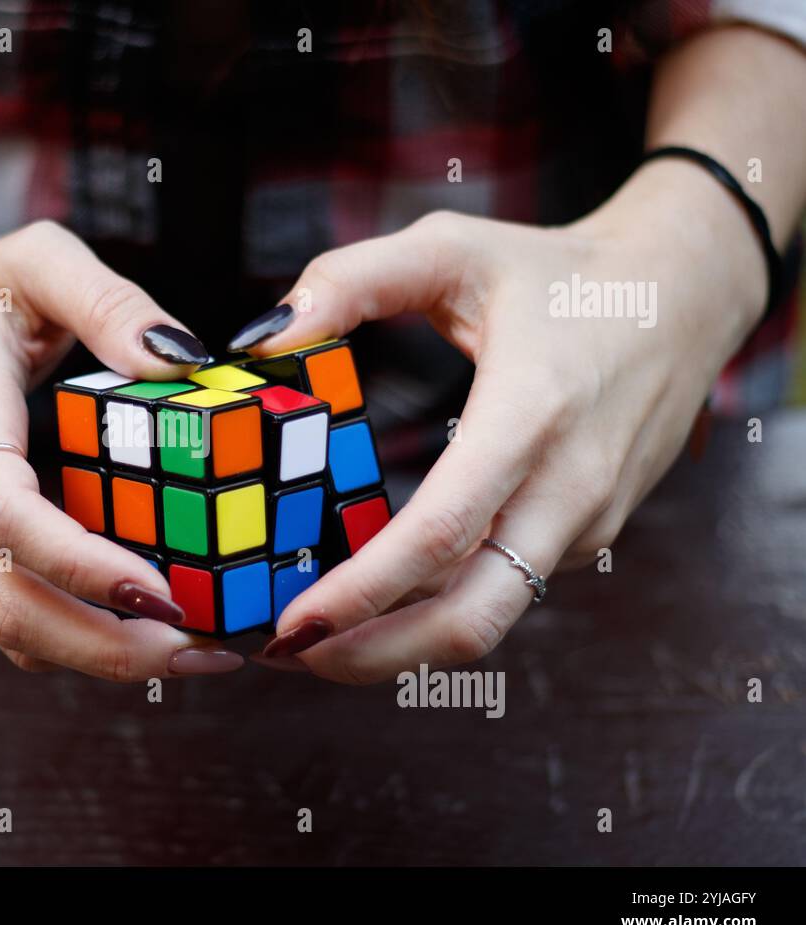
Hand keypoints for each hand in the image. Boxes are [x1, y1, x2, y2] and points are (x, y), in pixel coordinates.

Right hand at [0, 219, 241, 679]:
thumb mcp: (41, 260)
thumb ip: (109, 302)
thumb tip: (184, 363)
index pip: (6, 515)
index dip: (79, 563)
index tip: (160, 590)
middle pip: (8, 607)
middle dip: (108, 646)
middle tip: (206, 651)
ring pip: (12, 629)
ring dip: (101, 656)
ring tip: (197, 652)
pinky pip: (19, 616)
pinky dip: (83, 639)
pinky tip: (152, 629)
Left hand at [242, 162, 764, 682]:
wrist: (683, 294)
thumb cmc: (559, 273)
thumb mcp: (451, 248)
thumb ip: (351, 280)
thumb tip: (261, 339)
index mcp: (532, 417)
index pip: (442, 534)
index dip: (363, 591)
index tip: (294, 622)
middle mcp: (567, 488)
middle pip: (471, 619)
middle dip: (373, 656)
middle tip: (287, 655)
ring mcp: (584, 523)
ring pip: (488, 618)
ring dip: (398, 643)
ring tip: (315, 638)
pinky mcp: (586, 534)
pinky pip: (505, 589)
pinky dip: (436, 609)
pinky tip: (379, 599)